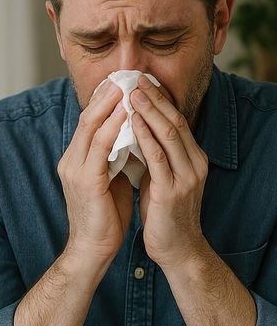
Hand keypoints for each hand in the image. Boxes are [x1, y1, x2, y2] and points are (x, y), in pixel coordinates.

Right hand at [58, 79, 132, 270]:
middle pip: (86, 118)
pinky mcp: (85, 180)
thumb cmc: (104, 217)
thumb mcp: (110, 180)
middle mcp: (70, 160)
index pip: (88, 122)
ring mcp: (75, 170)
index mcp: (75, 160)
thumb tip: (132, 137)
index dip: (103, 100)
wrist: (92, 249)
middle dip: (105, 95)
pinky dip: (112, 127)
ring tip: (125, 86)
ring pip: (90, 127)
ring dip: (109, 105)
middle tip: (124, 74)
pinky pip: (100, 147)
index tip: (121, 81)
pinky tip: (125, 114)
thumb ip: (115, 157)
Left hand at [130, 75, 210, 267]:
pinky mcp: (173, 191)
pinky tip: (131, 123)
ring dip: (148, 111)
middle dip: (154, 98)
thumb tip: (133, 130)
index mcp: (192, 158)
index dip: (159, 99)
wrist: (176, 248)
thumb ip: (154, 155)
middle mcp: (194, 163)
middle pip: (175, 121)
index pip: (176, 120)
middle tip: (135, 77)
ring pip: (169, 134)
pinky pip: (158, 158)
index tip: (140, 80)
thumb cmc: (163, 212)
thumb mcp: (161, 177)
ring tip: (131, 92)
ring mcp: (186, 176)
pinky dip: (145, 137)